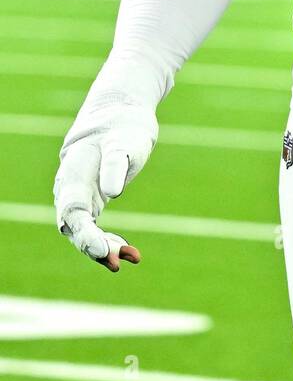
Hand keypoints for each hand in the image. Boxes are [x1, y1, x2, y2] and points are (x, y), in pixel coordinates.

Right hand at [54, 99, 156, 269]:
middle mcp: (70, 191)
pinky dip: (110, 242)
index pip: (73, 211)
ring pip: (85, 233)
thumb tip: (112, 193)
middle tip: (118, 264)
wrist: (119, 116)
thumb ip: (115, 165)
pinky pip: (96, 229)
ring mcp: (79, 199)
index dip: (85, 233)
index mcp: (73, 175)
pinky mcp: (92, 203)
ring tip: (132, 258)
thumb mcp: (123, 142)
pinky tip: (132, 253)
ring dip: (104, 250)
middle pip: (75, 228)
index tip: (103, 250)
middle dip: (94, 248)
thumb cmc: (121, 128)